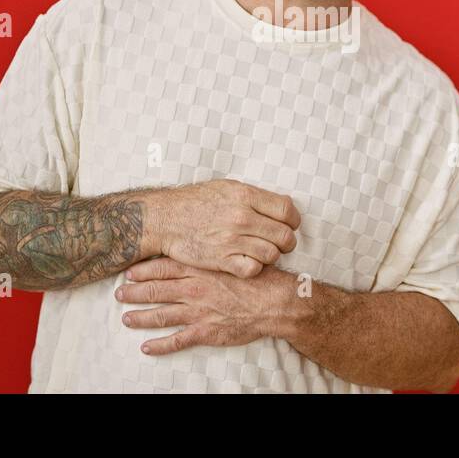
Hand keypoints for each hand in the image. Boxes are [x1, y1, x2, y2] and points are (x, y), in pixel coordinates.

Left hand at [115, 256, 293, 354]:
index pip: (164, 267)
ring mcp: (198, 312)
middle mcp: (194, 289)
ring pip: (161, 315)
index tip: (129, 271)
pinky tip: (146, 348)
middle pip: (156, 290)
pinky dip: (160, 346)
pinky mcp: (206, 332)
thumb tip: (201, 243)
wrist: (275, 301)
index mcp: (200, 269)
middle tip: (119, 294)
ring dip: (141, 318)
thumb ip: (214, 252)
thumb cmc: (258, 277)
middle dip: (134, 293)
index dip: (144, 270)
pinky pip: (177, 341)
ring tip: (126, 319)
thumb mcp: (234, 255)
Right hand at [142, 179, 300, 277]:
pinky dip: (255, 268)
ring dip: (271, 256)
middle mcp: (242, 217)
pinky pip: (253, 269)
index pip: (287, 211)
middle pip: (285, 236)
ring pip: (272, 255)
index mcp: (245, 196)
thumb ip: (254, 197)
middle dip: (286, 242)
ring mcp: (232, 240)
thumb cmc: (195, 202)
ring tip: (262, 252)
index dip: (293, 221)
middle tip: (279, 243)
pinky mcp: (222, 260)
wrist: (165, 219)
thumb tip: (282, 206)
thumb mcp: (227, 188)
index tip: (289, 225)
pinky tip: (248, 261)